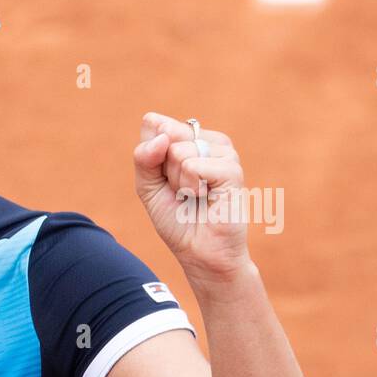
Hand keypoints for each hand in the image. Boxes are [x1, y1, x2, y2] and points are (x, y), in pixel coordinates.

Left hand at [132, 110, 251, 282]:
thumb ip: (144, 156)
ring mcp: (224, 153)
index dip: (150, 156)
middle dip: (164, 170)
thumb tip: (162, 136)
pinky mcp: (233, 169)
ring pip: (179, 151)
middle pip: (165, 135)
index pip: (153, 124)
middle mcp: (208, 140)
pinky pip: (193, 166)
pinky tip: (207, 199)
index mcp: (190, 138)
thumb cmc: (176, 218)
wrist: (199, 252)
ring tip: (196, 196)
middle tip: (182, 191)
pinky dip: (192, 188)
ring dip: (179, 182)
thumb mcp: (147, 185)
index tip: (165, 179)